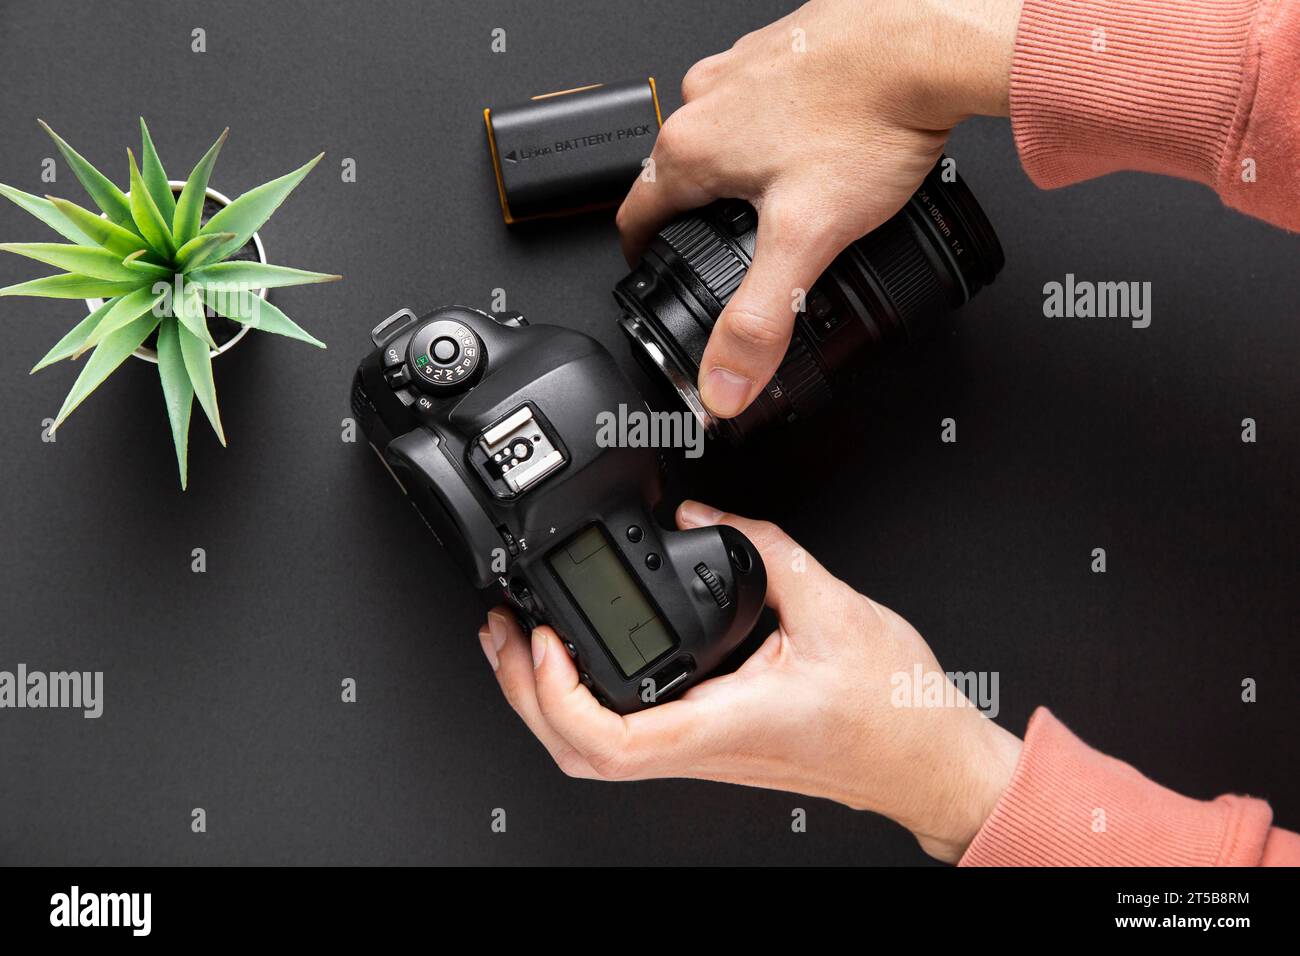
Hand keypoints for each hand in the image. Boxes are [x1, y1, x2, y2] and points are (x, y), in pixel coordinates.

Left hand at [477, 501, 1022, 862]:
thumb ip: (760, 546)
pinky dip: (586, 700)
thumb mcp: (832, 604)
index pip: (607, 738)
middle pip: (579, 753)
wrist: (926, 758)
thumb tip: (703, 509)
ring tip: (524, 643)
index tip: (541, 641)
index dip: (554, 694)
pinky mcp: (712, 740)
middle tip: (502, 632)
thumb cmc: (894, 708)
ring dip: (546, 700)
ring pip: (597, 751)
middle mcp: (702, 747)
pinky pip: (628, 734)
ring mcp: (703, 751)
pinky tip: (585, 660)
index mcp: (723, 723)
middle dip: (523, 695)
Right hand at [617, 0, 1021, 418]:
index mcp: (691, 147)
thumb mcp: (805, 240)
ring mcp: (746, 64)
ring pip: (723, 130)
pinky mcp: (789, 45)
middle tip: (729, 247)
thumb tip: (722, 384)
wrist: (931, 40)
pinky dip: (782, 125)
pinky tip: (821, 144)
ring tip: (781, 198)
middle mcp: (708, 97)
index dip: (643, 256)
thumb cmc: (870, 118)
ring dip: (739, 165)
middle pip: (679, 172)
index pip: (635, 215)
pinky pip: (767, 97)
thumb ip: (759, 321)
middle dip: (697, 213)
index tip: (653, 272)